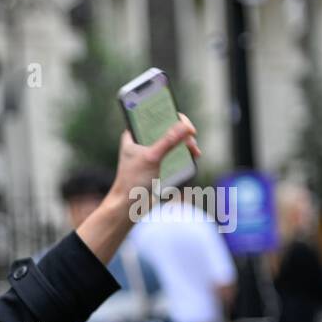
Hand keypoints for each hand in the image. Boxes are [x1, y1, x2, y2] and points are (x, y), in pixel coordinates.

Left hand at [78, 113, 200, 262]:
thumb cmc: (132, 181)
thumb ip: (168, 141)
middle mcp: (143, 140)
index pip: (155, 114)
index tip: (184, 123)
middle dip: (182, 132)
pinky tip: (193, 157)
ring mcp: (153, 152)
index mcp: (134, 133)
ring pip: (175, 141)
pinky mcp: (160, 163)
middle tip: (191, 138)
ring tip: (193, 151)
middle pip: (169, 127)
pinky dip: (185, 154)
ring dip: (186, 143)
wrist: (129, 206)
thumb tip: (185, 126)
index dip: (171, 115)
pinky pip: (177, 153)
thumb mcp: (151, 158)